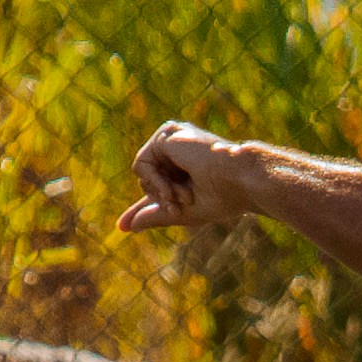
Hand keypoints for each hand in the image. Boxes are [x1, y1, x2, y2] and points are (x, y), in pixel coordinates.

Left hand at [118, 120, 260, 237]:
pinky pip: (141, 165)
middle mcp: (177, 150)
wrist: (239, 179)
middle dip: (163, 199)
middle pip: (146, 183)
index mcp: (186, 166)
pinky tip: (173, 186)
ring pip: (142, 174)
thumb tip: (128, 226)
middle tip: (187, 201)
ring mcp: (171, 140)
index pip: (156, 187)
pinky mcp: (165, 135)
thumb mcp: (184, 212)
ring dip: (162, 191)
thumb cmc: (222, 197)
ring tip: (187, 193)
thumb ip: (156, 215)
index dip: (140, 208)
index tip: (123, 226)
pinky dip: (154, 181)